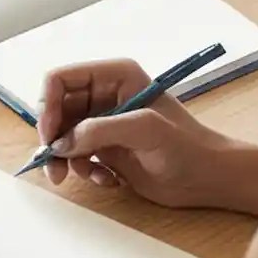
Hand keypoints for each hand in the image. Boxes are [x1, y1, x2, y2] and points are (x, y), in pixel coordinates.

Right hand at [37, 59, 238, 209]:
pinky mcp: (104, 148)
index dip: (47, 106)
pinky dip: (83, 171)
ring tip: (86, 176)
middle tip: (54, 166)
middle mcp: (104, 96)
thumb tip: (60, 143)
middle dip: (53, 138)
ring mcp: (103, 123)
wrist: (209, 178)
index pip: (60, 80)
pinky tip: (108, 180)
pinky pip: (75, 156)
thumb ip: (99, 130)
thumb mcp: (145, 129)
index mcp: (114, 77)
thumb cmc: (187, 146)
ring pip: (61, 136)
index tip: (50, 137)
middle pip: (55, 110)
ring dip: (65, 160)